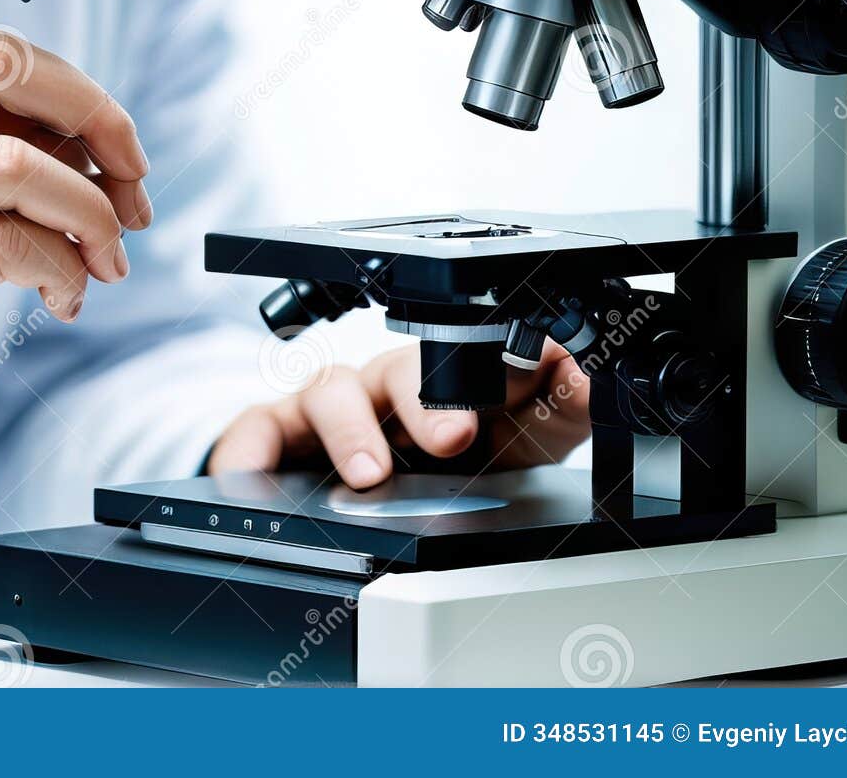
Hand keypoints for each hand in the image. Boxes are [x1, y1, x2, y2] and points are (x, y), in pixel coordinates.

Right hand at [0, 34, 150, 435]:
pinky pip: (11, 249)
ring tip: (106, 256)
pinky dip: (61, 270)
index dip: (78, 92)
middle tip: (134, 186)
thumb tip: (88, 154)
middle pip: (15, 80)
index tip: (118, 145)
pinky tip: (62, 294)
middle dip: (102, 124)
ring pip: (21, 169)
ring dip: (91, 213)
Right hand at [208, 340, 588, 487]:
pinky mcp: (276, 435)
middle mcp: (387, 386)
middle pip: (400, 368)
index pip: (474, 350)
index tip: (530, 374)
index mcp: (451, 379)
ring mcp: (330, 408)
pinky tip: (250, 480)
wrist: (374, 495)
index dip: (499, 360)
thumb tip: (598, 371)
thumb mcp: (521, 438)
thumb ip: (564, 407)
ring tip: (372, 476)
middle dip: (428, 397)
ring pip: (330, 390)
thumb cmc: (449, 456)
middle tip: (458, 438)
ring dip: (352, 430)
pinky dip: (248, 455)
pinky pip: (254, 433)